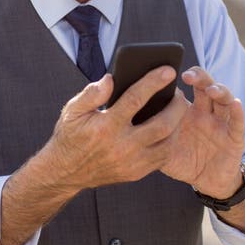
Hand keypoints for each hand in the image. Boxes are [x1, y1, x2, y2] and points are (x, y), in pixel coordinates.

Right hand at [44, 67, 188, 193]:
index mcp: (106, 127)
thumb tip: (111, 78)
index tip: (168, 70)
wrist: (67, 172)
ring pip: (167, 143)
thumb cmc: (71, 134)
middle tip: (178, 92)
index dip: (154, 82)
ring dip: (177, 124)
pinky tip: (171, 127)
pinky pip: (162, 157)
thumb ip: (91, 93)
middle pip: (162, 125)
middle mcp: (122, 146)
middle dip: (176, 105)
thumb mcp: (72, 110)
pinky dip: (171, 140)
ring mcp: (131, 163)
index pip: (135, 99)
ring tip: (177, 108)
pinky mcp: (136, 173)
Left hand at [161, 66, 244, 198]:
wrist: (204, 180)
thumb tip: (121, 113)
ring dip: (219, 90)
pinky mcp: (234, 137)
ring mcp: (220, 122)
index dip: (178, 77)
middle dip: (199, 77)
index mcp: (186, 108)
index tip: (164, 71)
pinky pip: (238, 123)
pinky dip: (238, 112)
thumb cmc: (179, 157)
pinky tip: (236, 103)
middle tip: (186, 75)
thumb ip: (148, 128)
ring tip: (211, 89)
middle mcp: (205, 110)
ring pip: (223, 98)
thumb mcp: (160, 143)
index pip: (184, 86)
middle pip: (205, 85)